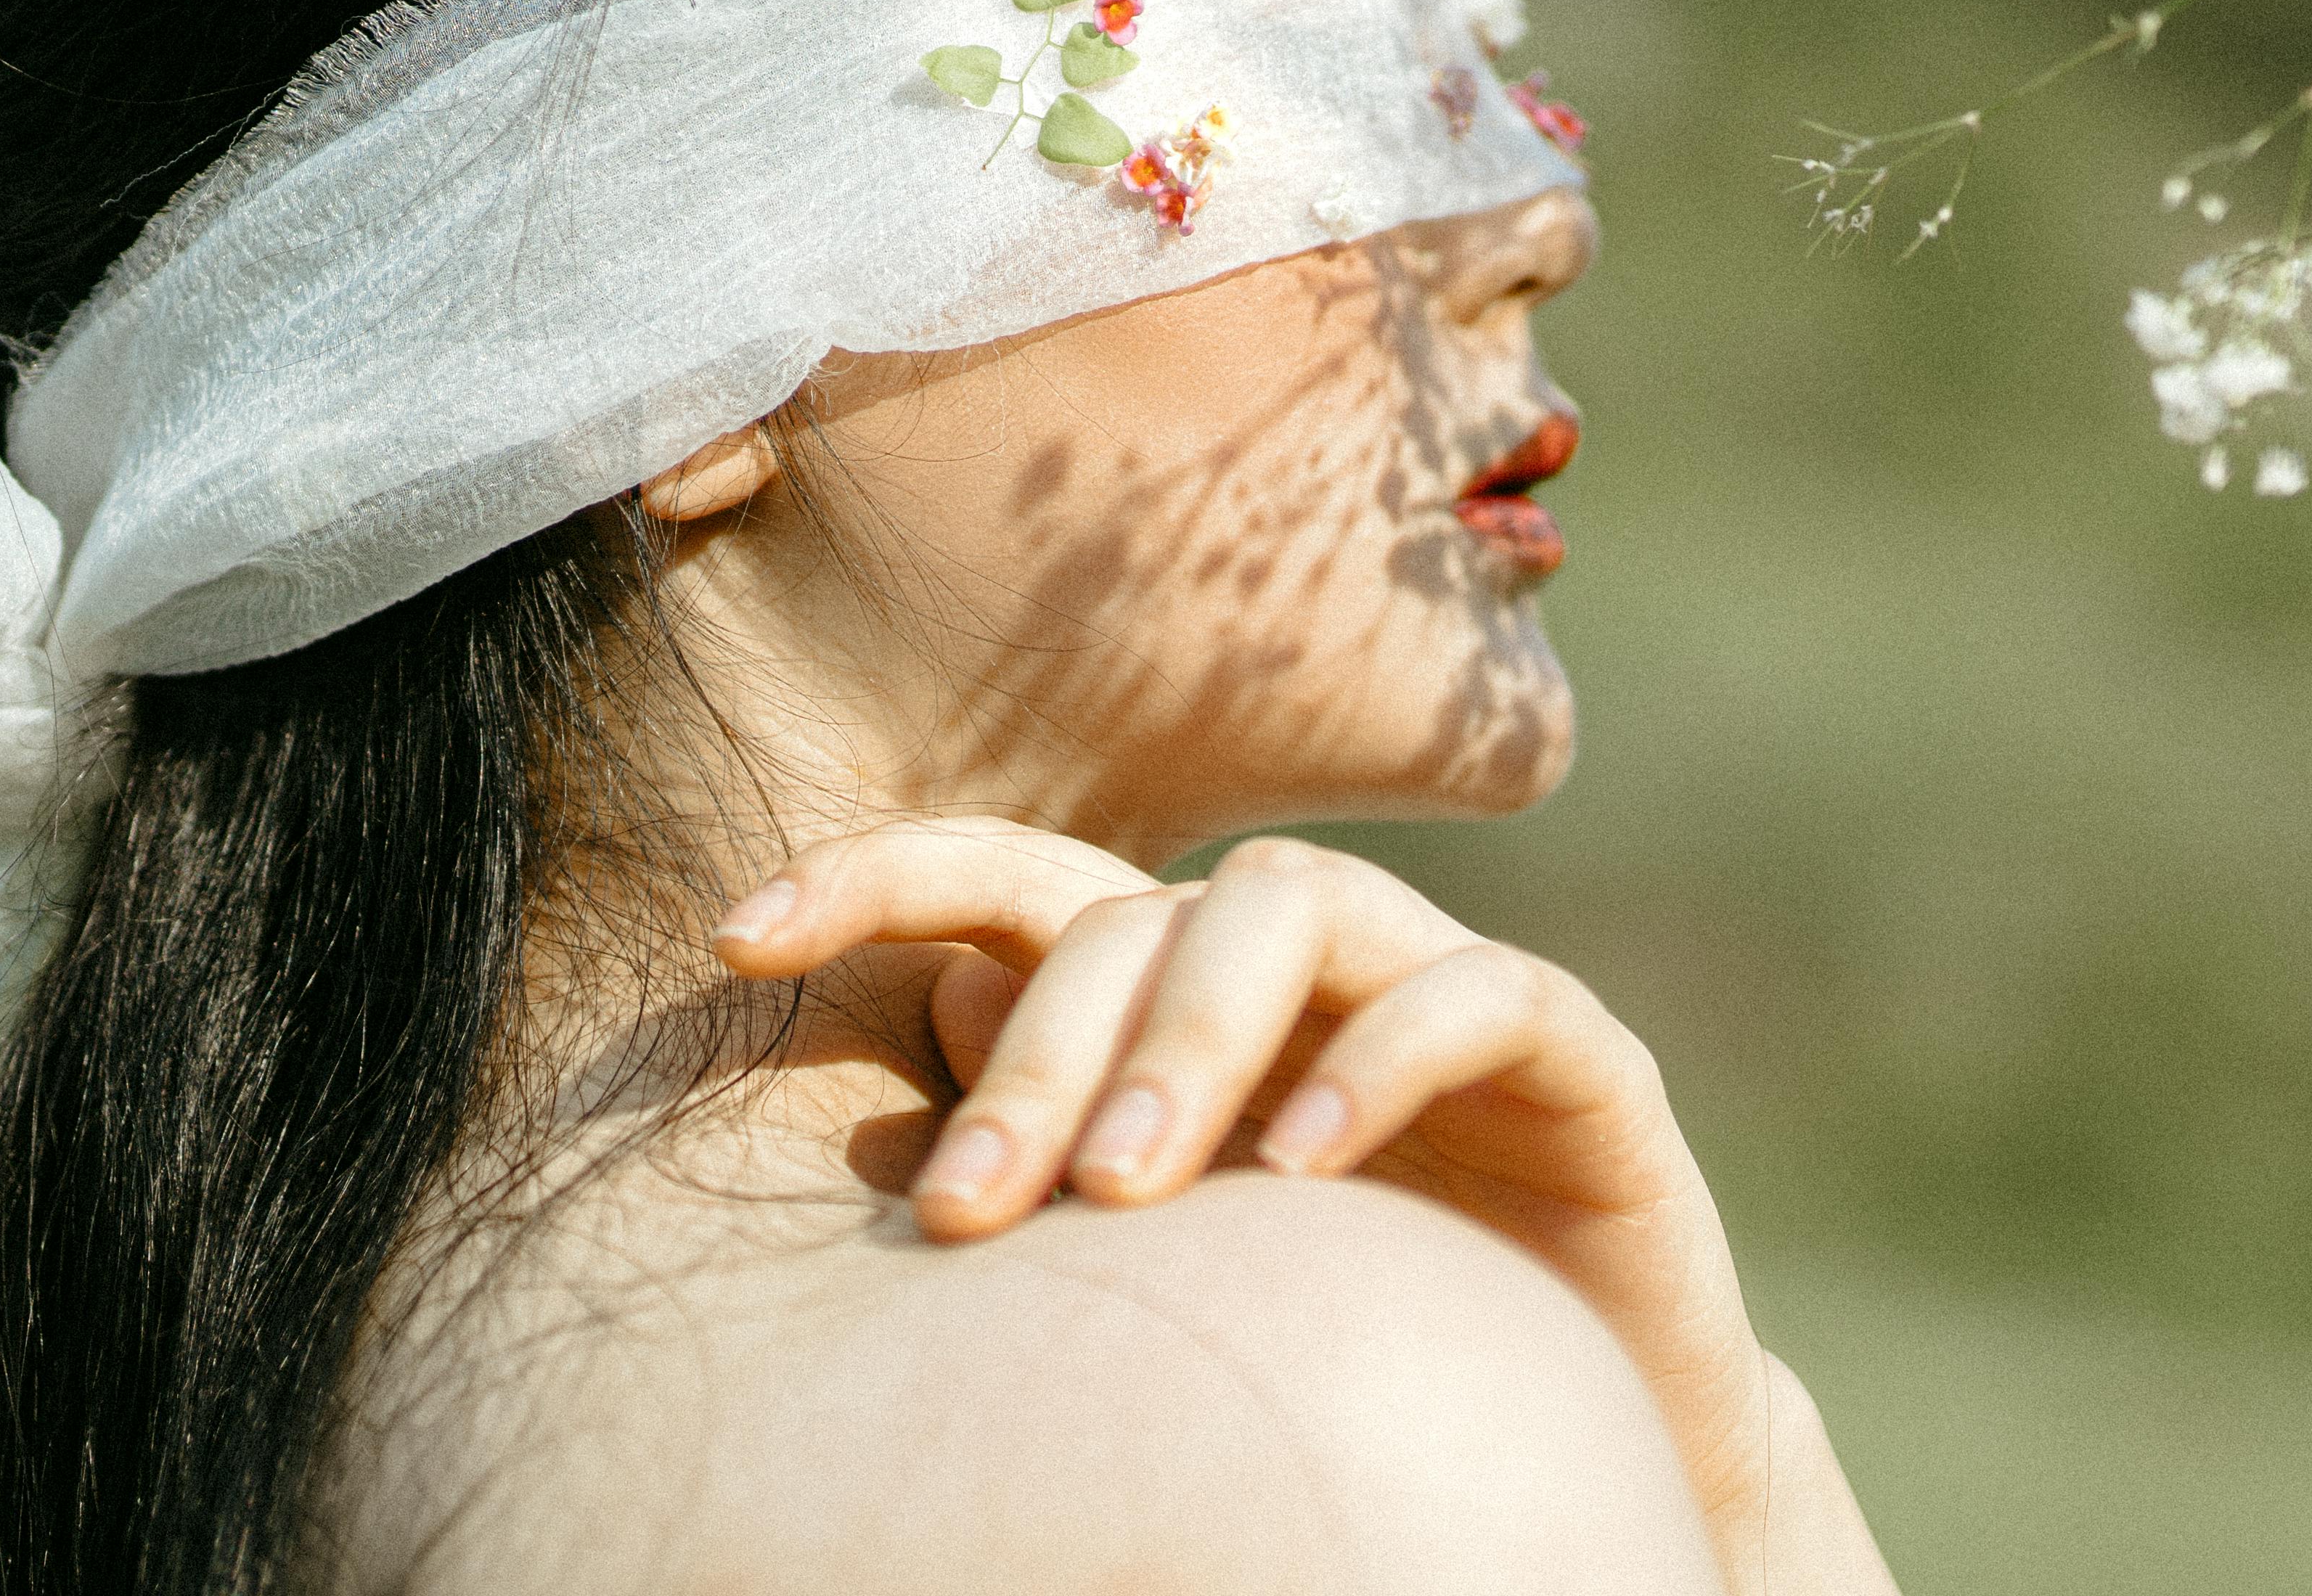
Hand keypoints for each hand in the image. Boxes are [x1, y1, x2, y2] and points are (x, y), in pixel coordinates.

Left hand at [710, 820, 1887, 1592]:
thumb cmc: (1342, 1350)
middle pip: (1137, 915)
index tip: (734, 935)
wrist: (1577, 1435)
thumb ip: (1058, 1147)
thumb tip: (933, 1035)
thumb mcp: (1168, 1260)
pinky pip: (1478, 994)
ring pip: (1288, 910)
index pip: (1017, 884)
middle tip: (969, 1217)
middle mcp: (1301, 965)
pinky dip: (1381, 1063)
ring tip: (1127, 1193)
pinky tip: (1303, 1170)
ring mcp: (1439, 986)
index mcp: (1182, 998)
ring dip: (1187, 1040)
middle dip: (1040, 1056)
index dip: (875, 875)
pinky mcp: (1576, 1052)